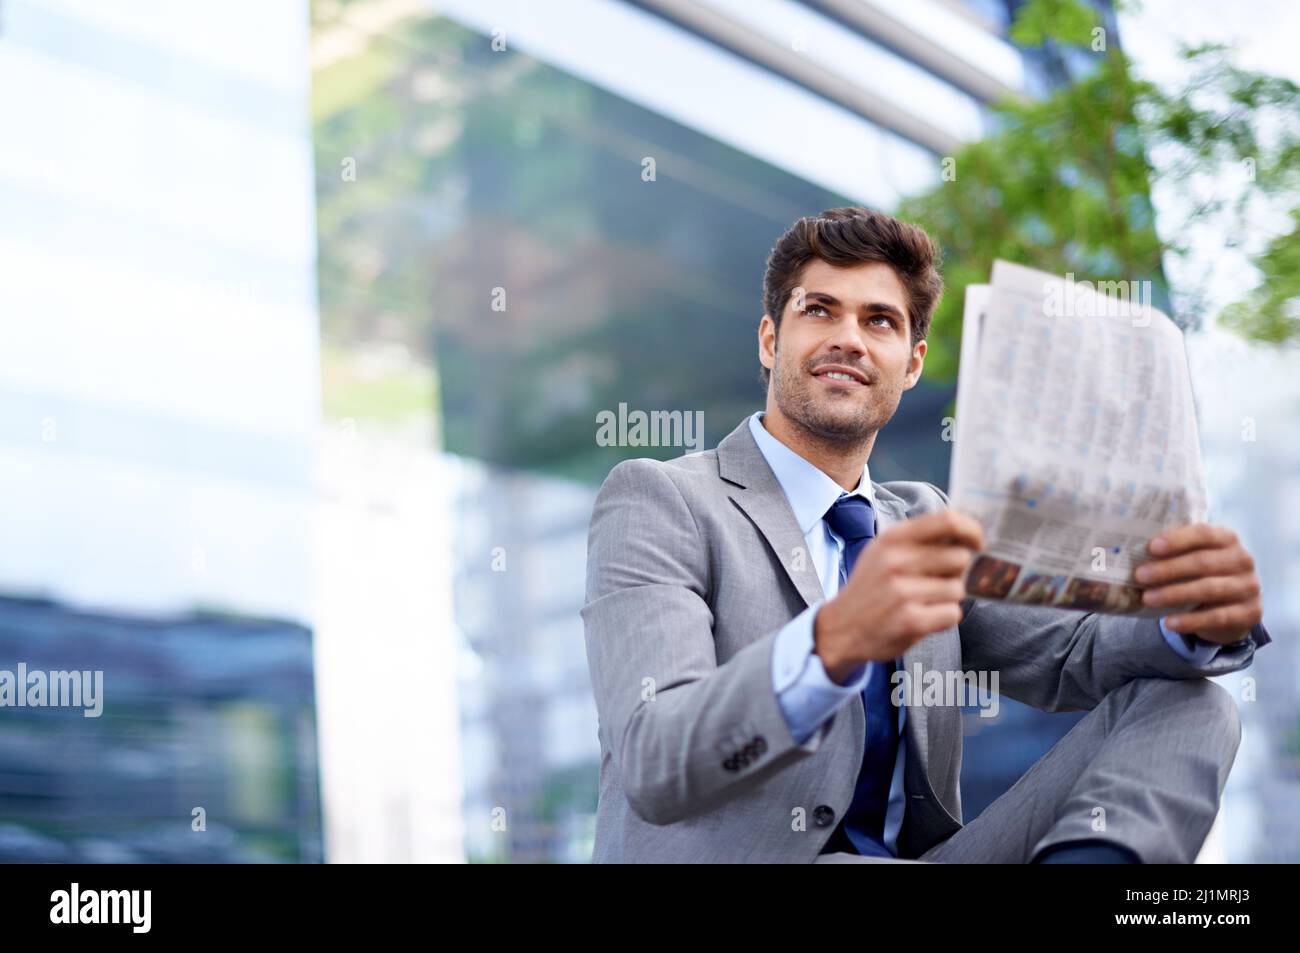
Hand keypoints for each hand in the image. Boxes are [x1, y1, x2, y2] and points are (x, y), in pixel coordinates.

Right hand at [814, 509, 984, 682]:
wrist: (841, 628)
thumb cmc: (871, 588)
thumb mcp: (882, 552)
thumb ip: (918, 539)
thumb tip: (965, 534)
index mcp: (892, 538)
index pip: (947, 520)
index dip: (972, 530)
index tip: (977, 543)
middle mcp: (896, 561)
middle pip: (959, 558)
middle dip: (956, 572)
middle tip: (937, 581)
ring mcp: (903, 592)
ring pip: (958, 588)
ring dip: (948, 598)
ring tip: (924, 601)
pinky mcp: (911, 621)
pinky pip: (953, 613)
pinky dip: (944, 617)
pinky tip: (924, 617)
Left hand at [1137, 523, 1261, 644]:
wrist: (1232, 608)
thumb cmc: (1203, 575)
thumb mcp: (1193, 558)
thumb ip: (1173, 552)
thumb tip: (1132, 552)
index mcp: (1227, 538)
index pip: (1203, 533)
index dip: (1177, 540)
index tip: (1151, 547)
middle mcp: (1242, 560)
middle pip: (1202, 562)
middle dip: (1168, 569)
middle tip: (1140, 576)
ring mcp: (1249, 587)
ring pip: (1209, 589)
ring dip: (1174, 594)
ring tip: (1148, 599)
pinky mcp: (1250, 613)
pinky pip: (1217, 617)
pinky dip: (1191, 621)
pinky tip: (1169, 623)